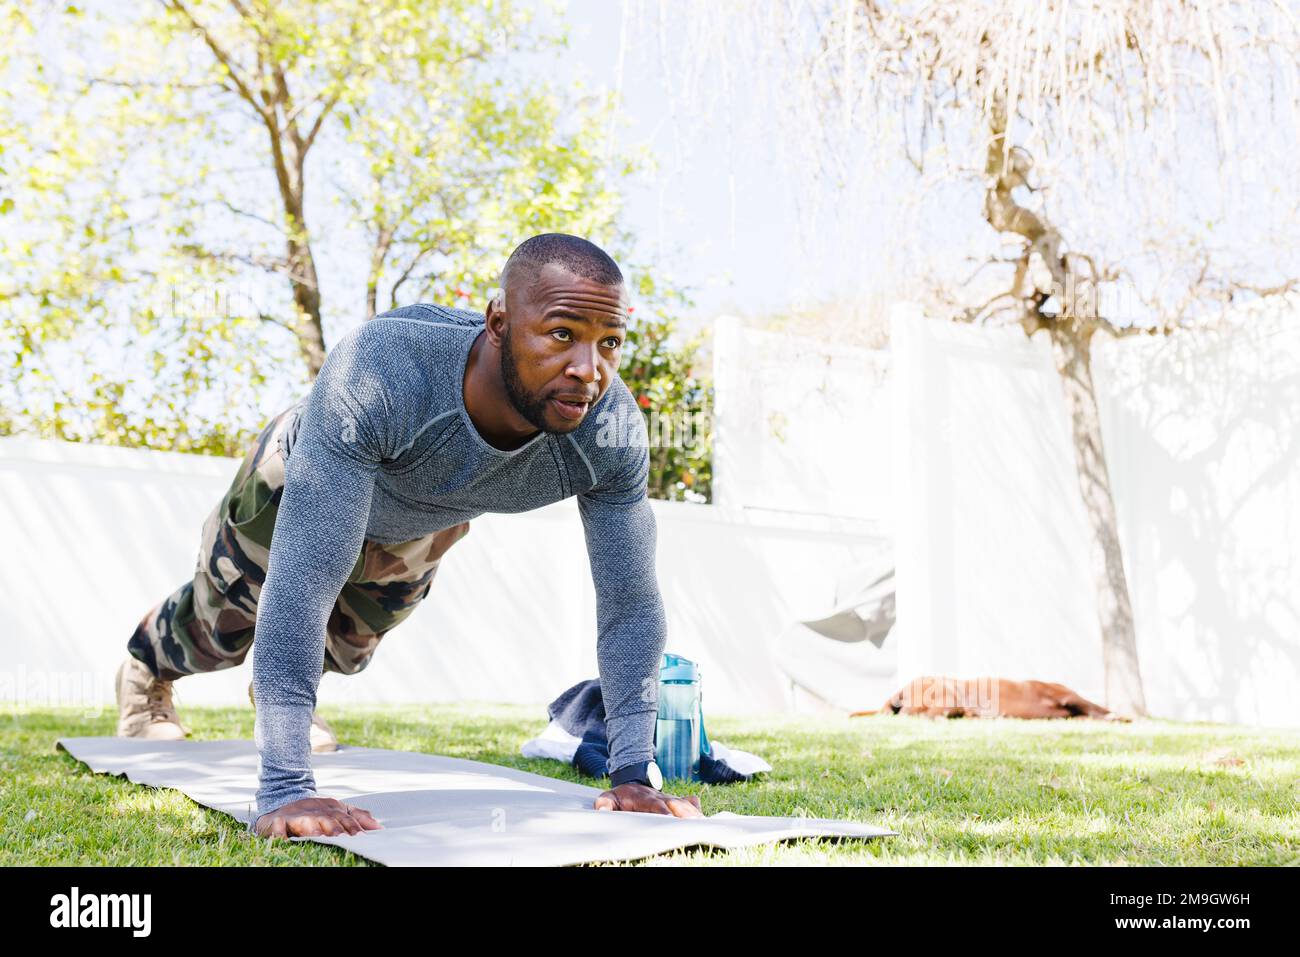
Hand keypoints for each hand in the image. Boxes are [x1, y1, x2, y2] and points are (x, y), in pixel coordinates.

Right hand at [252, 796, 383, 838]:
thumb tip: (381, 829)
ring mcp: (298, 816)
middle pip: (327, 820)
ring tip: (317, 835)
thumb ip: (359, 818)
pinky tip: (280, 835)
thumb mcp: (340, 811)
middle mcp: (317, 812)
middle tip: (341, 837)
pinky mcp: (278, 821)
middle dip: (334, 828)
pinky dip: (278, 831)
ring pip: (305, 822)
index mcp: (333, 810)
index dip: (354, 827)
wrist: (287, 800)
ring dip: (311, 828)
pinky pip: (276, 827)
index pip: (346, 819)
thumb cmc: (317, 812)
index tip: (362, 837)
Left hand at [593, 782, 702, 816]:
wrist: (631, 780)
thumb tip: (603, 811)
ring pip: (684, 805)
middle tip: (694, 824)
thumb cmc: (620, 796)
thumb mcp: (608, 797)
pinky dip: (697, 810)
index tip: (669, 818)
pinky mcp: (675, 802)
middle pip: (675, 804)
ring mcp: (669, 798)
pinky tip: (706, 820)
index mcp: (644, 797)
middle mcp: (660, 797)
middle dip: (684, 814)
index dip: (663, 811)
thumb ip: (604, 803)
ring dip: (694, 814)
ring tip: (704, 824)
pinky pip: (689, 803)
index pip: (655, 804)